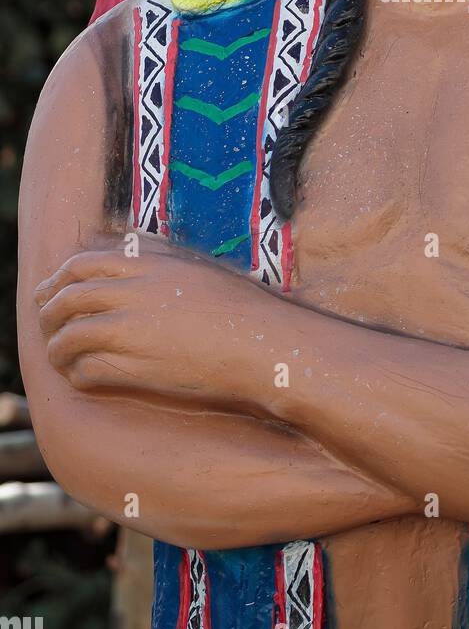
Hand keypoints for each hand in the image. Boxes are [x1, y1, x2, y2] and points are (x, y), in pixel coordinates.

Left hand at [35, 244, 282, 412]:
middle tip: (46, 326)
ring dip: (57, 348)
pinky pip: (87, 369)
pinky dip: (76, 374)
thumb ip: (157, 258)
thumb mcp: (195, 266)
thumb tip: (124, 252)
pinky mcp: (137, 367)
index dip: (57, 280)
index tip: (51, 293)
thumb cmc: (238, 306)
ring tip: (61, 357)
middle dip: (48, 314)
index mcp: (147, 264)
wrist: (261, 343)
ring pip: (69, 336)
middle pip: (67, 298)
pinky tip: (83, 376)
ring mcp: (132, 330)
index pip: (80, 265)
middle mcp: (133, 292)